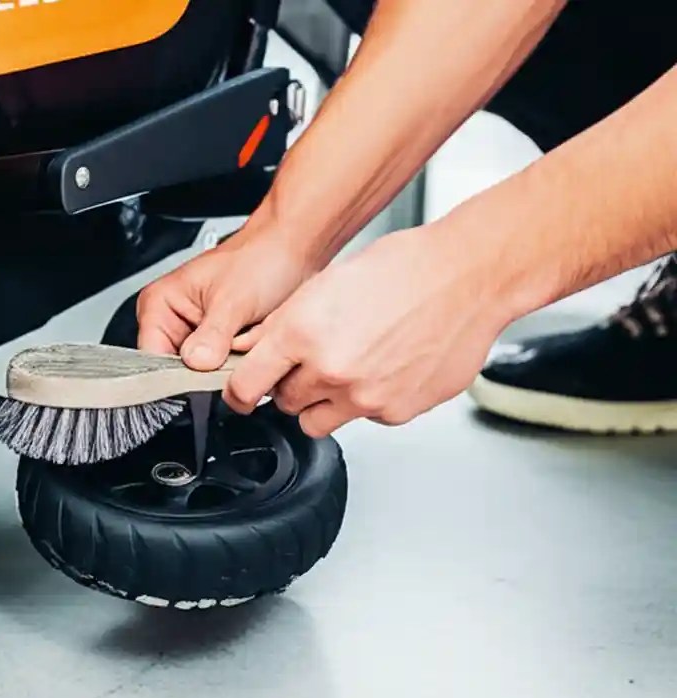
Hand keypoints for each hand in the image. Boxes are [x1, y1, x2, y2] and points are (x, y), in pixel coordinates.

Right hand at [136, 221, 317, 369]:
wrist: (293, 250)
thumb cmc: (261, 258)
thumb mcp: (235, 298)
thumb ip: (213, 334)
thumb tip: (196, 364)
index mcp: (159, 304)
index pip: (153, 359)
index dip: (179, 373)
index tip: (209, 373)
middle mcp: (173, 320)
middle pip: (180, 370)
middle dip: (214, 366)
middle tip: (240, 341)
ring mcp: (196, 334)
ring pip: (205, 373)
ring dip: (232, 364)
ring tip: (251, 335)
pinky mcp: (219, 343)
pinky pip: (224, 369)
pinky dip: (243, 362)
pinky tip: (255, 340)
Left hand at [223, 225, 512, 436]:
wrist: (467, 278)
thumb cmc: (403, 269)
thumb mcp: (324, 283)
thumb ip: (284, 324)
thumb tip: (253, 349)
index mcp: (303, 332)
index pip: (247, 384)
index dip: (239, 392)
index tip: (240, 395)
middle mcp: (330, 369)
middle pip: (284, 403)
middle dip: (291, 386)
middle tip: (312, 362)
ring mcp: (365, 396)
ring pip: (319, 421)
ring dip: (323, 402)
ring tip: (347, 368)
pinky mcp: (396, 411)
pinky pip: (364, 418)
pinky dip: (367, 401)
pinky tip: (384, 368)